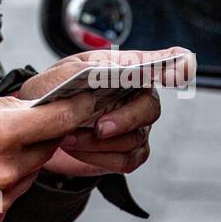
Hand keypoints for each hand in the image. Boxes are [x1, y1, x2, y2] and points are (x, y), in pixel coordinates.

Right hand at [0, 87, 98, 221]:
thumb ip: (3, 107)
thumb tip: (29, 107)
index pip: (57, 119)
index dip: (74, 108)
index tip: (84, 102)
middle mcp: (5, 168)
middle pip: (47, 147)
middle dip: (40, 134)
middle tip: (18, 126)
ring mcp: (0, 197)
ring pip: (31, 172)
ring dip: (22, 160)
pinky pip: (13, 195)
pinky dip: (5, 183)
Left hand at [17, 47, 193, 179]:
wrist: (37, 128)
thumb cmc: (51, 95)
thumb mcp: (54, 78)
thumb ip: (75, 71)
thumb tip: (106, 71)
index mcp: (120, 69)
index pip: (155, 62)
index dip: (172, 62)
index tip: (183, 62)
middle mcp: (135, 96)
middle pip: (150, 107)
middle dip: (126, 119)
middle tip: (99, 127)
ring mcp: (135, 125)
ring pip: (134, 138)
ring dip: (99, 142)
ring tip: (68, 137)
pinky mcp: (128, 151)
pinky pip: (126, 160)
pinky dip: (99, 158)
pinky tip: (76, 149)